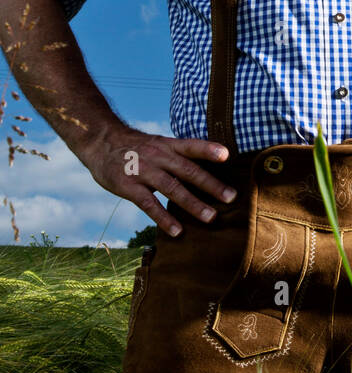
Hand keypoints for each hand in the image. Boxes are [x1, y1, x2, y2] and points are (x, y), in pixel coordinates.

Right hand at [80, 126, 235, 236]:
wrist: (100, 142)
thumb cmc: (136, 146)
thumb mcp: (158, 142)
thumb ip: (178, 155)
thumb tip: (207, 169)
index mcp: (166, 145)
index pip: (190, 145)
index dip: (208, 149)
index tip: (227, 156)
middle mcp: (157, 156)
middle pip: (187, 170)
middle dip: (210, 184)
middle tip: (231, 198)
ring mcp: (142, 171)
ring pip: (171, 188)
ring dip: (193, 204)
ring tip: (211, 217)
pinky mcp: (128, 187)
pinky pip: (149, 204)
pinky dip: (164, 218)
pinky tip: (177, 231)